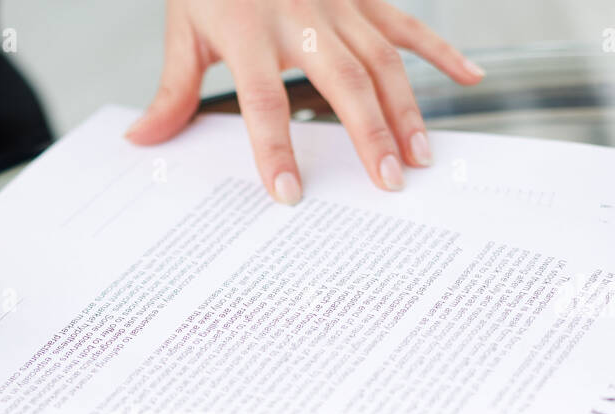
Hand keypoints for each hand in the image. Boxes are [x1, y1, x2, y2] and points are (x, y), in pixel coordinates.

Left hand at [128, 0, 483, 200]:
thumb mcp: (184, 28)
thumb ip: (171, 91)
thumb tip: (143, 140)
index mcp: (249, 30)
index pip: (265, 101)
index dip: (276, 150)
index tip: (288, 193)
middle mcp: (302, 14)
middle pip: (343, 81)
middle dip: (370, 134)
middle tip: (387, 182)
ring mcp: (339, 1)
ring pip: (383, 57)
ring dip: (406, 108)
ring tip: (420, 155)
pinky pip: (408, 22)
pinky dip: (441, 50)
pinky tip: (470, 76)